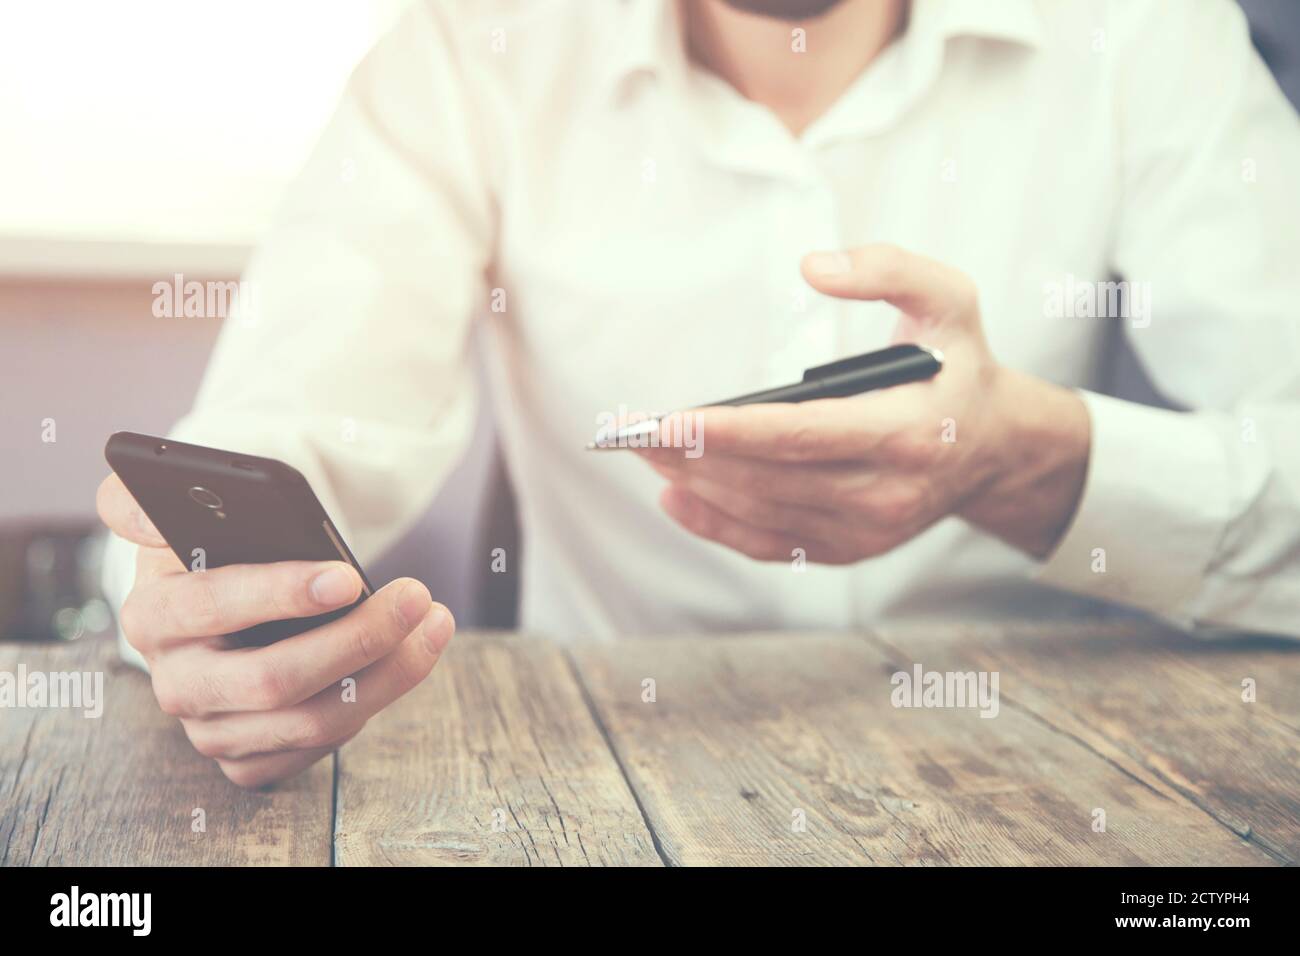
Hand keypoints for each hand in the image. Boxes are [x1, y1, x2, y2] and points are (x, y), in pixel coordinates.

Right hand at [96, 472, 453, 787]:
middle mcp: (175, 682)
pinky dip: (373, 704)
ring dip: (388, 674)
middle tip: (417, 597)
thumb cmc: (218, 550)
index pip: (212, 604)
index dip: (281, 591)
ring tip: (434, 623)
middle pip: (273, 679)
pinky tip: (409, 659)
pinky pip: (318, 748)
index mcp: (152, 614)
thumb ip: (143, 501)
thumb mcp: (180, 513)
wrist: (226, 600)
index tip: (348, 575)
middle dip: (357, 639)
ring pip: (310, 722)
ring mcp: (211, 730)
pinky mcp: (247, 760)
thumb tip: (141, 507)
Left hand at [638, 244, 1090, 563]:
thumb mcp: (950, 299)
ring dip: (696, 483)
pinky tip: (675, 494)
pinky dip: (716, 524)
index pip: (803, 435)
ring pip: (761, 513)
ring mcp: (866, 531)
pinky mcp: (849, 550)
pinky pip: (770, 544)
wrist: (997, 450)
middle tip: (630, 431)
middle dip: (693, 455)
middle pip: (768, 479)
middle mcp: (886, 494)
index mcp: (908, 433)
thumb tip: (813, 265)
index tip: (670, 418)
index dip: (730, 430)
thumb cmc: (960, 368)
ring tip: (644, 450)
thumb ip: (888, 269)